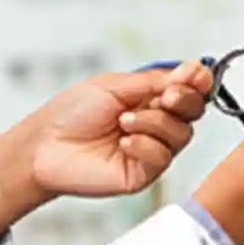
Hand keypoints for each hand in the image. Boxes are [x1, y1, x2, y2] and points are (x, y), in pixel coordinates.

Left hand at [0, 60, 212, 236]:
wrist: (45, 145)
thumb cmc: (72, 112)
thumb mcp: (115, 85)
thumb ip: (154, 81)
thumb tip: (192, 71)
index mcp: (150, 97)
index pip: (189, 89)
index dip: (198, 81)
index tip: (194, 75)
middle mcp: (156, 123)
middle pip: (194, 111)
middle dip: (183, 100)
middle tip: (164, 97)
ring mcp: (151, 149)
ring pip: (181, 135)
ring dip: (155, 123)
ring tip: (124, 122)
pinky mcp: (143, 173)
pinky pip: (162, 157)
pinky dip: (145, 145)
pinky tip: (123, 143)